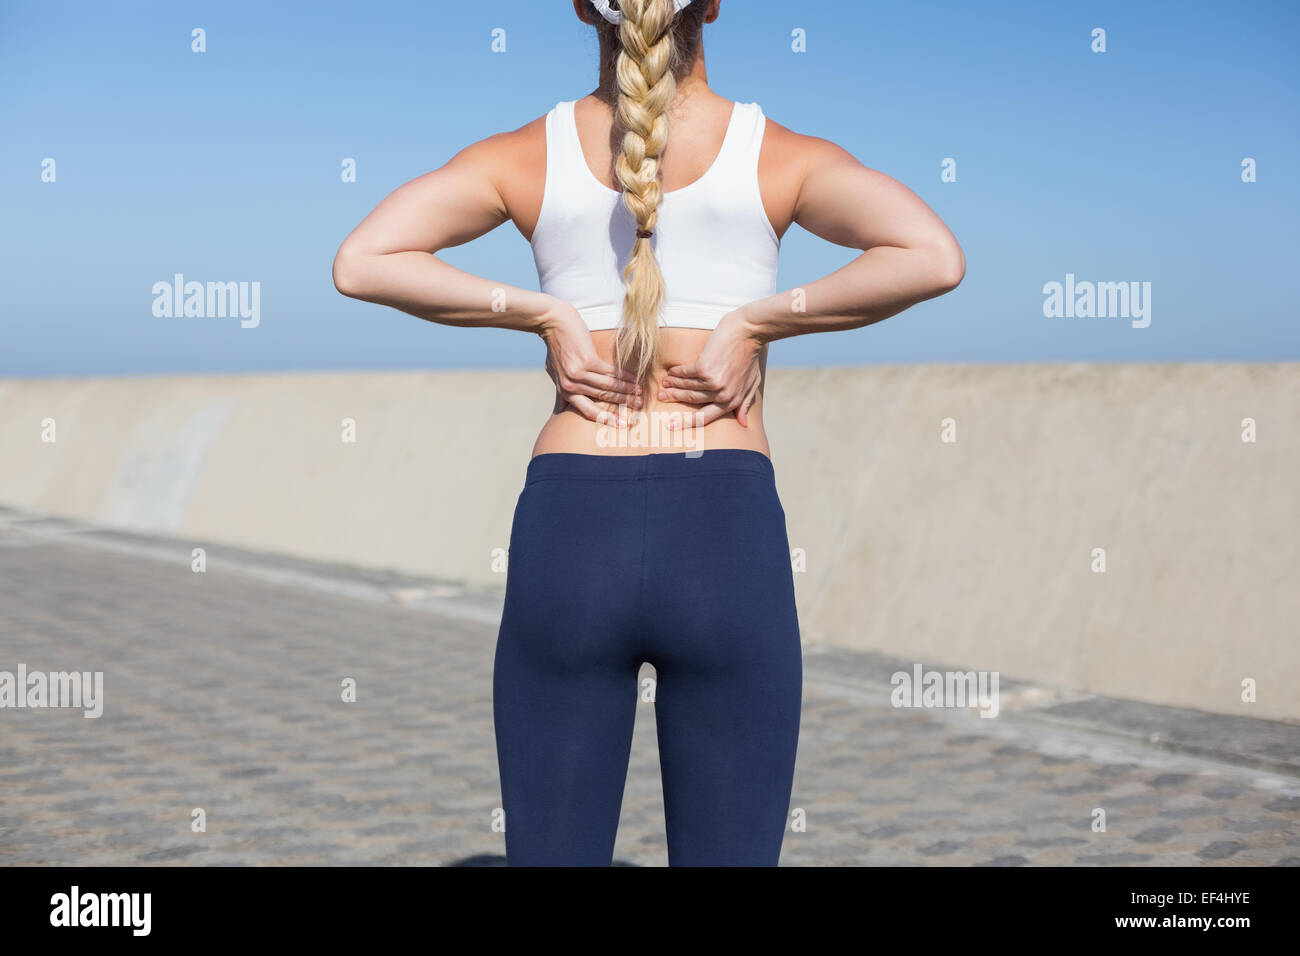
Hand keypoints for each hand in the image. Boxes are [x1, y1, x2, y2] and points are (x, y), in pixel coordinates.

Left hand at [539, 300, 642, 424]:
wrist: (553, 322)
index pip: (588, 411)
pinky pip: (611, 373)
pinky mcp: (588, 362)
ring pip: (609, 387)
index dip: (606, 418)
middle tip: (638, 408)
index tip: (621, 424)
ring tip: (639, 394)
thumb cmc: (555, 346)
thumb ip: (561, 390)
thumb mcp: (553, 371)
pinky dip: (624, 377)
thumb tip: (560, 409)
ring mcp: (580, 374)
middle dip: (623, 404)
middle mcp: (571, 386)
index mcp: (564, 391)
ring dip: (627, 390)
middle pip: (603, 399)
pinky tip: (634, 379)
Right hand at [657, 309, 763, 427]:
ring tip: (664, 383)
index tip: (671, 425)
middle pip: (691, 400)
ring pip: (687, 386)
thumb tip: (743, 423)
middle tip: (661, 397)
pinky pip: (685, 373)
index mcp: (732, 401)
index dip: (686, 422)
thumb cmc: (750, 357)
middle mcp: (721, 395)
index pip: (705, 417)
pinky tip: (671, 372)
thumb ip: (745, 403)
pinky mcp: (704, 368)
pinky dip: (676, 373)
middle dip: (674, 398)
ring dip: (673, 384)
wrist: (748, 333)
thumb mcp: (751, 384)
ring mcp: (712, 382)